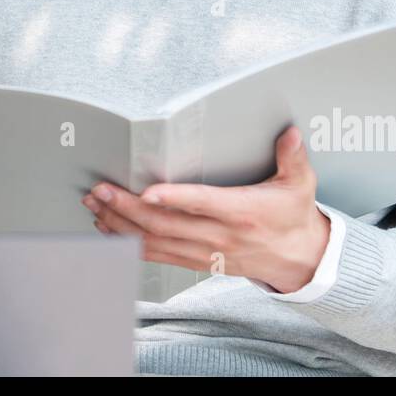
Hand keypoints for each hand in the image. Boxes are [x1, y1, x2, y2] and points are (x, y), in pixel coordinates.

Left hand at [82, 125, 328, 293]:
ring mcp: (205, 253)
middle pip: (165, 225)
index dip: (174, 199)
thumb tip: (291, 134)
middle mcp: (219, 237)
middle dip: (127, 209)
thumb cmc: (294, 216)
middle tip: (100, 191)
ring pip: (155, 243)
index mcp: (241, 213)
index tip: (147, 192)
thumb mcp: (300, 184)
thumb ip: (292, 157)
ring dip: (121, 226)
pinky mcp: (197, 261)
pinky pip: (157, 256)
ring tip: (95, 207)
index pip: (202, 205)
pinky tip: (109, 230)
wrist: (299, 259)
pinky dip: (129, 244)